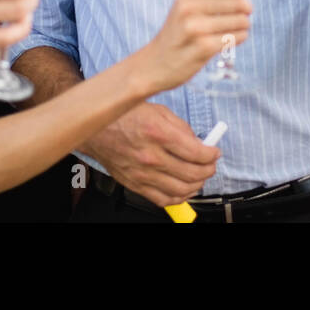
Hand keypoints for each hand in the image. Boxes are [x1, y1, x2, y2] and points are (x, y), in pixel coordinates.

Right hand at [81, 103, 219, 206]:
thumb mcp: (157, 110)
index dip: (212, 154)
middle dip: (208, 169)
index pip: (197, 152)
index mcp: (158, 133)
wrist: (95, 129)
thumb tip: (198, 142)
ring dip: (197, 185)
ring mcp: (142, 173)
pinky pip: (163, 200)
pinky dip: (179, 198)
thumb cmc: (123, 115)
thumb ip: (180, 127)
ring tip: (200, 177)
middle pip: (192, 173)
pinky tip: (185, 190)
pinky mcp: (135, 184)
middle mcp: (151, 156)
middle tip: (211, 164)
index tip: (215, 152)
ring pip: (181, 190)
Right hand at [137, 0, 251, 93]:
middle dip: (246, 8)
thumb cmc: (177, 32)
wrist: (155, 64)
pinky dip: (239, 38)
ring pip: (241, 21)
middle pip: (238, 1)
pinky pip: (236, 38)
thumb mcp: (186, 5)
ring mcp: (196, 29)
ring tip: (235, 28)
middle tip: (244, 13)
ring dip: (243, 25)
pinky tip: (229, 40)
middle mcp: (190, 8)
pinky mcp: (203, 48)